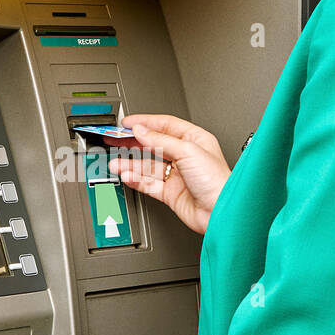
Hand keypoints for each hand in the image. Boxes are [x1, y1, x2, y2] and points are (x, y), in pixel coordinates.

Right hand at [110, 114, 230, 234]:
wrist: (220, 212)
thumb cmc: (217, 180)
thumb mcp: (188, 151)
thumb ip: (160, 140)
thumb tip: (141, 130)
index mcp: (194, 140)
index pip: (164, 125)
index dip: (145, 122)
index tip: (127, 123)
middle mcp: (185, 156)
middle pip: (152, 145)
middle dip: (132, 142)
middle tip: (114, 139)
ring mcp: (177, 175)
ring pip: (148, 166)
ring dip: (130, 164)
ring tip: (116, 163)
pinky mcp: (170, 193)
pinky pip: (148, 183)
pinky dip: (136, 179)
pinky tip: (127, 176)